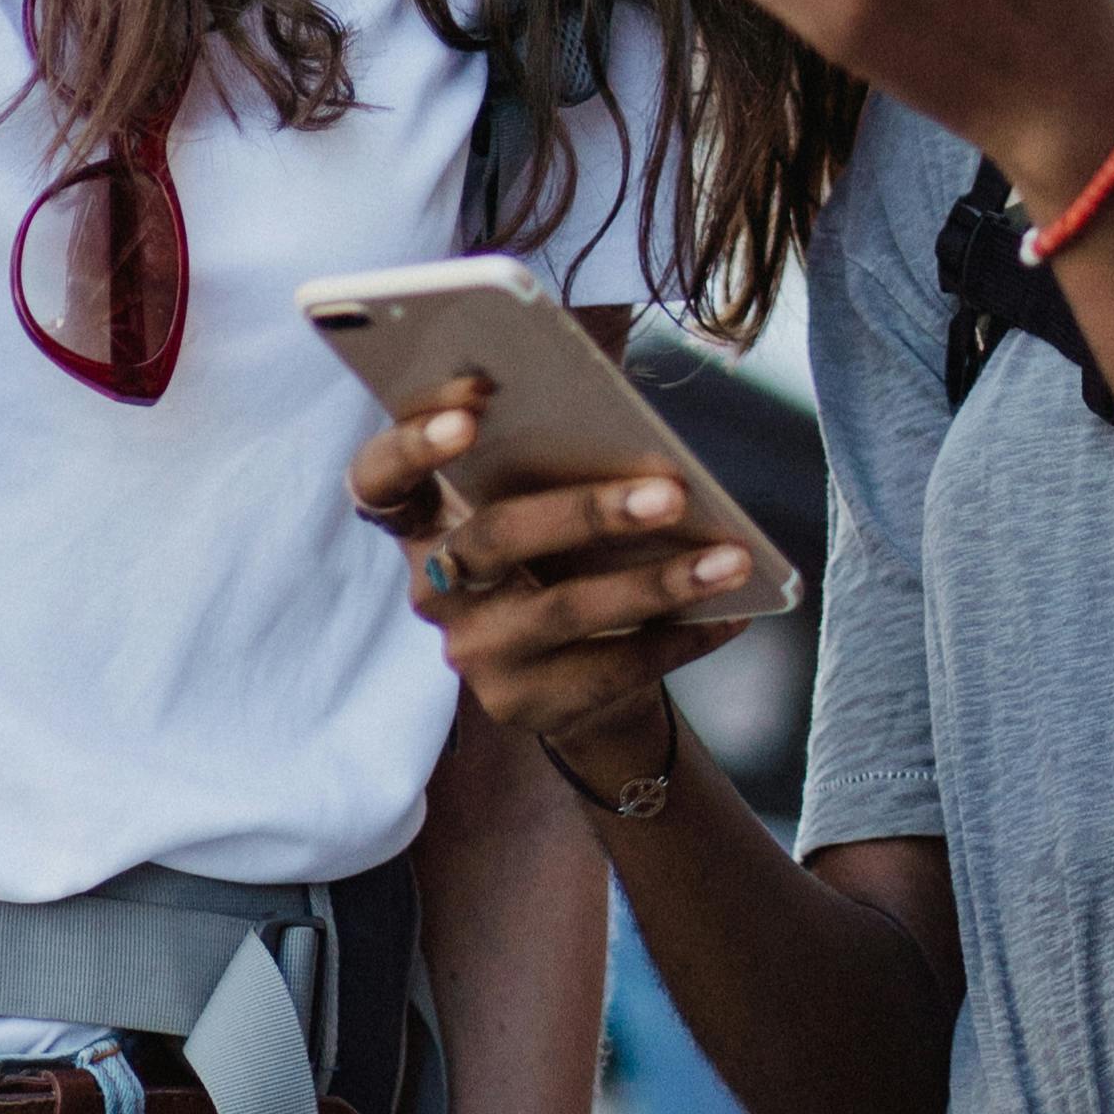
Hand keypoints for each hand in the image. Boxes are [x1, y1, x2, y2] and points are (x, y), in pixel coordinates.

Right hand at [350, 369, 751, 795]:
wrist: (578, 677)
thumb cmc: (563, 556)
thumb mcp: (542, 503)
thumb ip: (552, 460)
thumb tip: (627, 417)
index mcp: (422, 522)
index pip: (379, 481)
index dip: (411, 445)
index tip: (473, 409)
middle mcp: (433, 588)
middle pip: (492, 539)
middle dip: (585, 511)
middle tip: (671, 492)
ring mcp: (473, 652)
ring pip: (562, 610)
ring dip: (657, 582)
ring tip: (731, 560)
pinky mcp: (522, 704)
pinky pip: (610, 668)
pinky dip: (681, 636)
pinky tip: (734, 612)